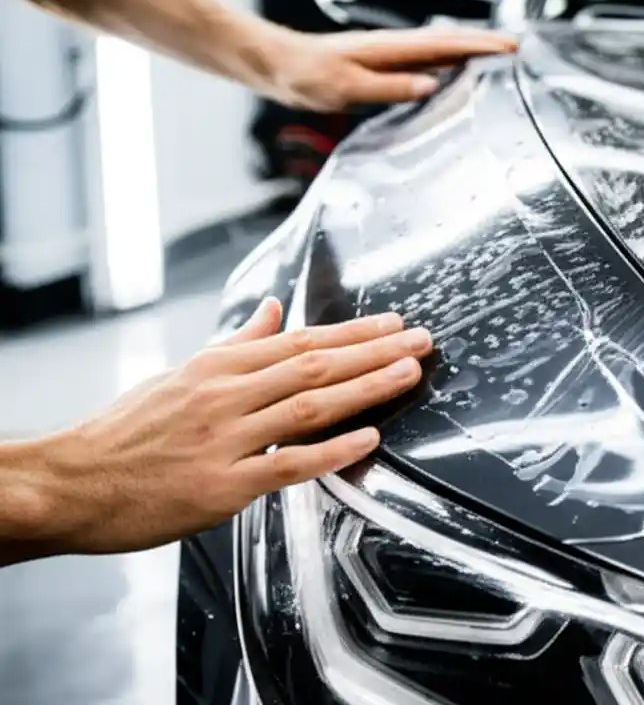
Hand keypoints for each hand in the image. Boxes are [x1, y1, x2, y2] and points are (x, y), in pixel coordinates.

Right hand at [5, 298, 430, 560]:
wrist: (69, 482)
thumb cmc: (126, 431)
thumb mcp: (181, 374)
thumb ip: (236, 344)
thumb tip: (275, 308)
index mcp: (217, 367)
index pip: (300, 340)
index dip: (354, 332)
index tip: (395, 323)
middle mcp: (225, 396)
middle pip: (315, 366)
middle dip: (375, 351)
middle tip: (422, 340)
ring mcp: (225, 441)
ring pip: (309, 407)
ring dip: (365, 388)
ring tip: (408, 374)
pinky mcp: (221, 487)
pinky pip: (288, 465)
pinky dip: (332, 450)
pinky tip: (369, 437)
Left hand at [261, 26, 517, 111]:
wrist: (275, 65)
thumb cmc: (304, 75)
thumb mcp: (345, 87)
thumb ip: (388, 88)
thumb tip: (428, 86)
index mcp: (388, 49)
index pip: (445, 44)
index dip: (480, 45)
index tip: (510, 48)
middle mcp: (392, 48)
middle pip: (449, 42)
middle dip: (485, 45)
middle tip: (517, 51)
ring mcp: (388, 56)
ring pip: (439, 50)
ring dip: (470, 53)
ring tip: (498, 60)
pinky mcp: (382, 66)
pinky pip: (424, 62)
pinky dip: (448, 64)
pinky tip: (454, 75)